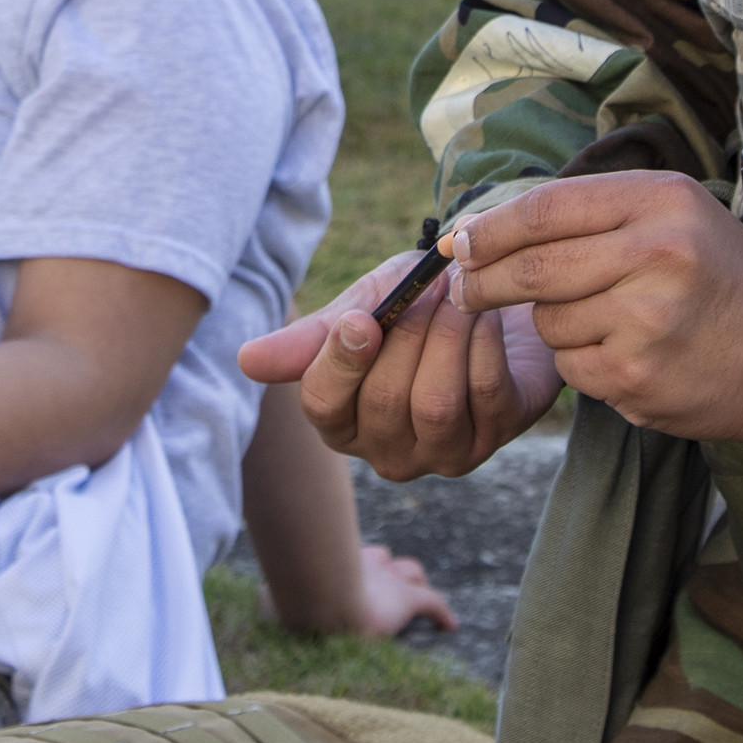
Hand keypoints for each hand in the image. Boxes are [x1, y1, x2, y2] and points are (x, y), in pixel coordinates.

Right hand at [242, 244, 560, 480]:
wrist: (487, 298)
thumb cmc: (413, 307)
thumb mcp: (359, 309)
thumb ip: (310, 338)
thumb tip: (246, 361)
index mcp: (341, 421)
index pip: (323, 405)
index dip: (340, 362)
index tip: (361, 318)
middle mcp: (387, 452)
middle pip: (383, 402)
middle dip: (406, 333)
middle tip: (427, 289)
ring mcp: (444, 454)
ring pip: (435, 405)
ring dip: (446, 336)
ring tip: (456, 298)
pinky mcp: (497, 439)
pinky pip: (485, 393)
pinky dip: (483, 344)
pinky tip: (483, 317)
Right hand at [257, 541, 453, 637]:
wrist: (317, 599)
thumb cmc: (291, 595)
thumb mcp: (274, 595)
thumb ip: (268, 599)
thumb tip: (252, 602)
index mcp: (335, 564)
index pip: (352, 558)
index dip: (360, 565)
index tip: (353, 574)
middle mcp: (364, 565)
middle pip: (386, 560)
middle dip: (389, 570)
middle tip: (388, 583)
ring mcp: (386, 580)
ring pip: (411, 575)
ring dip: (414, 585)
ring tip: (418, 596)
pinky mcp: (404, 600)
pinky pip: (432, 602)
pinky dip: (442, 613)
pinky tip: (450, 624)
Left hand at [453, 173, 742, 444]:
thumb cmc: (713, 273)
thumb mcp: (669, 213)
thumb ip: (584, 214)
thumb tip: (477, 233)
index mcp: (661, 202)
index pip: (547, 208)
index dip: (491, 227)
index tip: (459, 241)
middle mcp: (656, 255)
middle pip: (533, 268)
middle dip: (485, 281)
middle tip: (465, 288)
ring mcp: (648, 321)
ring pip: (548, 321)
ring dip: (554, 323)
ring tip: (605, 318)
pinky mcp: (638, 376)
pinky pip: (571, 366)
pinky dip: (581, 361)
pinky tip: (623, 352)